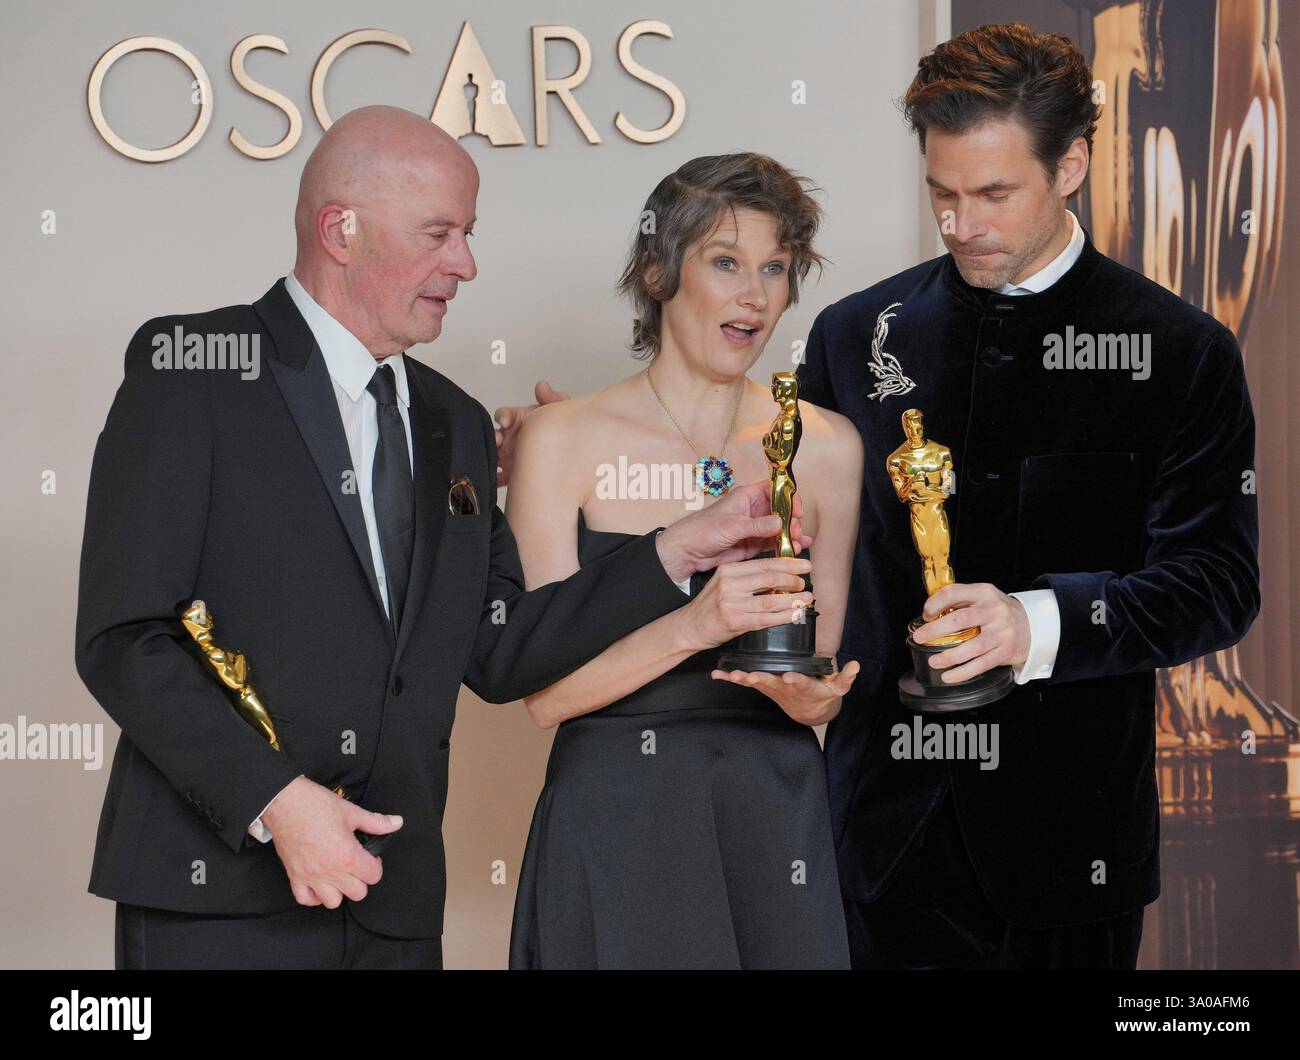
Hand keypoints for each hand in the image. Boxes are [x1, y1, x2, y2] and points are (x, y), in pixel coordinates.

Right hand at [261, 776, 403, 908]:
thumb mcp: (351, 811)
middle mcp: (330, 871)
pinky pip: (305, 900)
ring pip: (333, 902)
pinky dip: (314, 896)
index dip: (376, 865)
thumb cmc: (315, 805)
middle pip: (358, 893)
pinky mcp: (294, 876)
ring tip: (338, 874)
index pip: (374, 876)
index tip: (370, 856)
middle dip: (361, 879)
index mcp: (347, 856)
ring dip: (339, 891)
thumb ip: (376, 822)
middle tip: (357, 864)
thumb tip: (396, 823)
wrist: (284, 802)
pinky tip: (319, 883)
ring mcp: (311, 876)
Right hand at [493, 381, 570, 486]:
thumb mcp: (558, 412)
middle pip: (495, 436)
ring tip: (497, 460)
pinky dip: (497, 479)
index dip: (504, 416)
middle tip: (498, 441)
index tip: (506, 420)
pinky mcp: (511, 473)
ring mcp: (509, 455)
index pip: (505, 415)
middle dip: (495, 438)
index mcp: (518, 420)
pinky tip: (499, 480)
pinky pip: (500, 477)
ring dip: (493, 457)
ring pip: (494, 455)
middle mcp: (510, 437)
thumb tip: (542, 386)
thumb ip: (552, 399)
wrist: (567, 454)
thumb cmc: (556, 429)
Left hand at [655, 481, 811, 583]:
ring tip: (798, 544)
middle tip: (796, 533)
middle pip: (781, 510)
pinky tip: (796, 550)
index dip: (788, 498)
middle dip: (792, 520)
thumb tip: (781, 522)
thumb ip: (758, 525)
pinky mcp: (753, 544)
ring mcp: (754, 528)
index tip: (797, 511)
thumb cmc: (703, 530)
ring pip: (780, 528)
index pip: (775, 490)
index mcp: (747, 496)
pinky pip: (773, 543)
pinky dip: (785, 546)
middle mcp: (753, 510)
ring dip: (792, 535)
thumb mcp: (733, 525)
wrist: (688, 551)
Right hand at [677, 556, 814, 652]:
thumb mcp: (725, 582)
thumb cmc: (711, 605)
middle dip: (793, 580)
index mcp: (728, 570)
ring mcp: (732, 604)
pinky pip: (766, 618)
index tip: (804, 566)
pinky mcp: (735, 622)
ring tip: (806, 598)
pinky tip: (795, 614)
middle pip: (770, 578)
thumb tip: (782, 575)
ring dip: (794, 600)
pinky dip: (785, 616)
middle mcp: (730, 584)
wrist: (690, 627)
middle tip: (804, 583)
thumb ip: (749, 577)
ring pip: (771, 599)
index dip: (789, 564)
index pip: (764, 563)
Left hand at [711, 660, 860, 726]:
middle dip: (761, 679)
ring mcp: (772, 686)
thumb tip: (855, 666)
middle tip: (751, 676)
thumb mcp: (837, 689)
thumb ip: (845, 678)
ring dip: (742, 679)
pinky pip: (744, 681)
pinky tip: (717, 674)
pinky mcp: (762, 684)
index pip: (799, 683)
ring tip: (730, 674)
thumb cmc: (821, 694)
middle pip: (772, 683)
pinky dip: (731, 678)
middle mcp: (784, 687)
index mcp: (802, 685)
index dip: (795, 680)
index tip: (790, 677)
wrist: (808, 711)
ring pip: (755, 682)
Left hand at [910, 582, 1029, 682]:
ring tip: (933, 661)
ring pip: (972, 646)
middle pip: (961, 620)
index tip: (926, 615)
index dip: (935, 603)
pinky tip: (949, 676)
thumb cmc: (998, 612)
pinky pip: (981, 664)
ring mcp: (1001, 632)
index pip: (954, 593)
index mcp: (983, 593)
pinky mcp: (1005, 651)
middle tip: (920, 638)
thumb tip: (930, 615)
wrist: (1032, 625)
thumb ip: (960, 601)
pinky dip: (963, 672)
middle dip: (935, 630)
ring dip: (949, 656)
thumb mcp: (982, 597)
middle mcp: (994, 611)